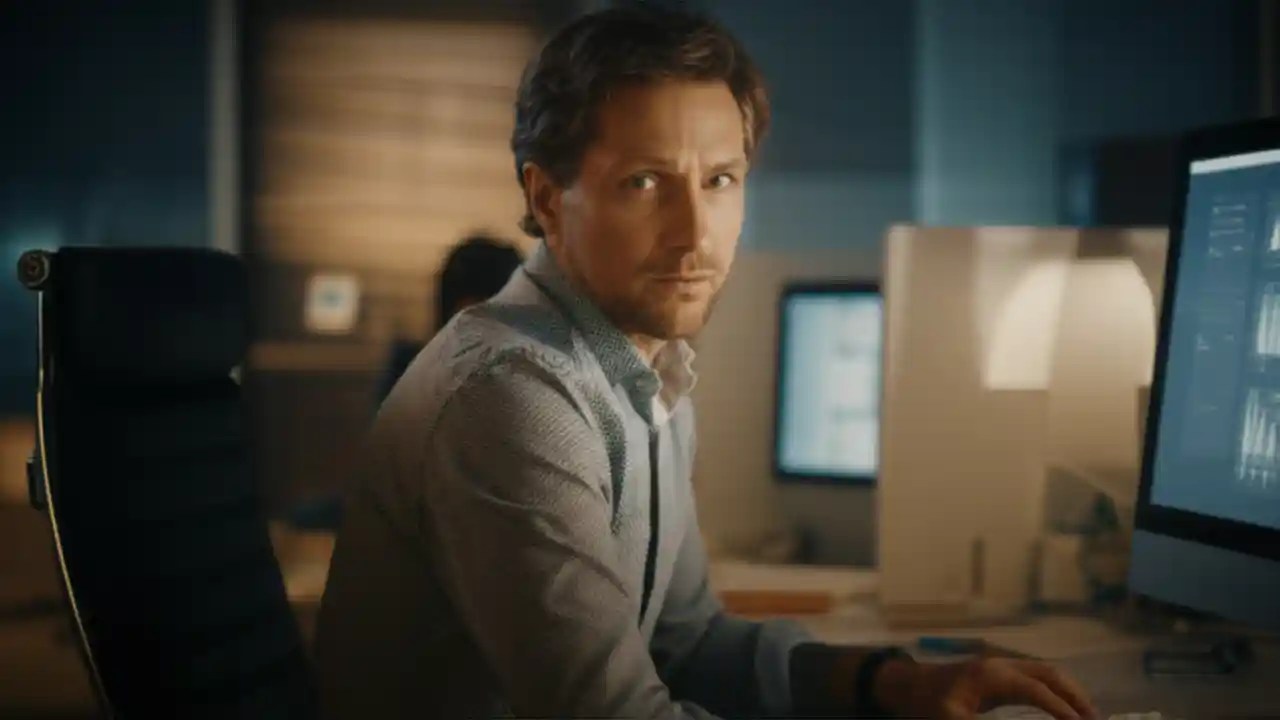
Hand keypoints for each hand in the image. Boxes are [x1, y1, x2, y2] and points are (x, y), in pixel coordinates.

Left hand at [877, 656, 1097, 719]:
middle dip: (1075, 696)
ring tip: (1087, 716)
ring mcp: (999, 665)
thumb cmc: (926, 705)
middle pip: (1048, 673)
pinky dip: (1054, 689)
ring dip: (1068, 690)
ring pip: (1044, 671)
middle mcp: (1000, 664)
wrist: (905, 686)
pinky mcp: (997, 673)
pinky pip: (1034, 676)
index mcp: (992, 674)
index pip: (1038, 690)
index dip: (1062, 709)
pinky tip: (1063, 707)